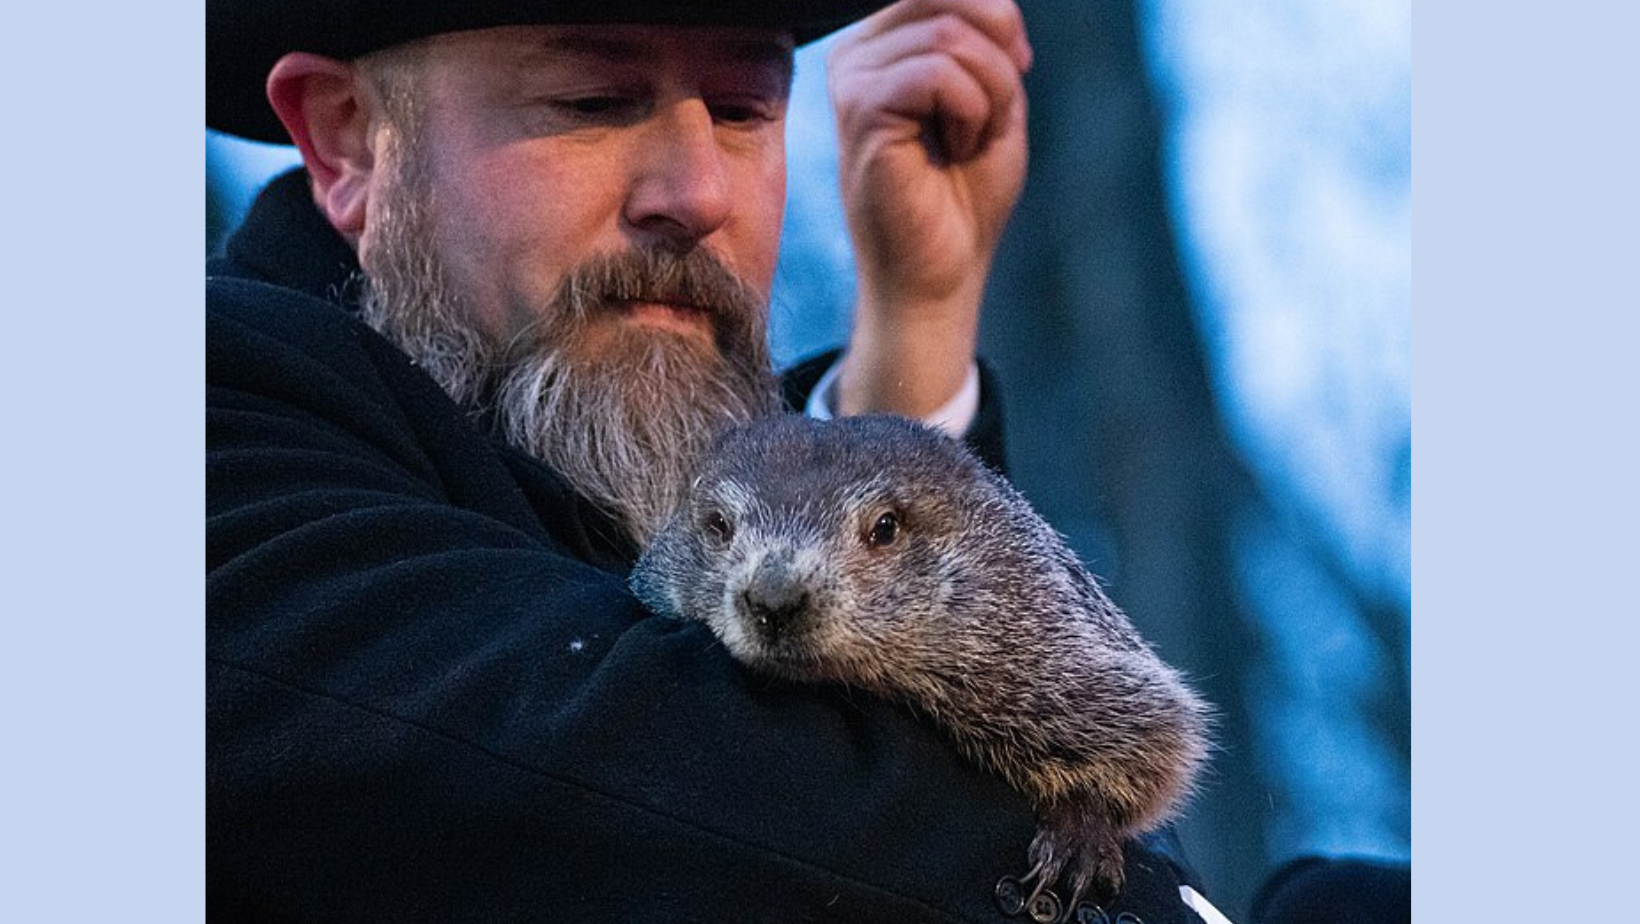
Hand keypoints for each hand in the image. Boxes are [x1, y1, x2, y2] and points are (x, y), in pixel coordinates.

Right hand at [827, 0, 1031, 418]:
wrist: (941, 271)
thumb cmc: (963, 196)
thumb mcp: (990, 97)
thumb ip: (986, 39)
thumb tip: (995, 2)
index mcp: (882, 44)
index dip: (999, 18)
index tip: (1015, 70)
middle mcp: (857, 53)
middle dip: (998, 57)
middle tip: (992, 117)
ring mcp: (852, 79)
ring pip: (951, 36)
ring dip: (989, 93)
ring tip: (969, 140)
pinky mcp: (860, 110)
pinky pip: (938, 72)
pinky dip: (971, 112)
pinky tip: (956, 148)